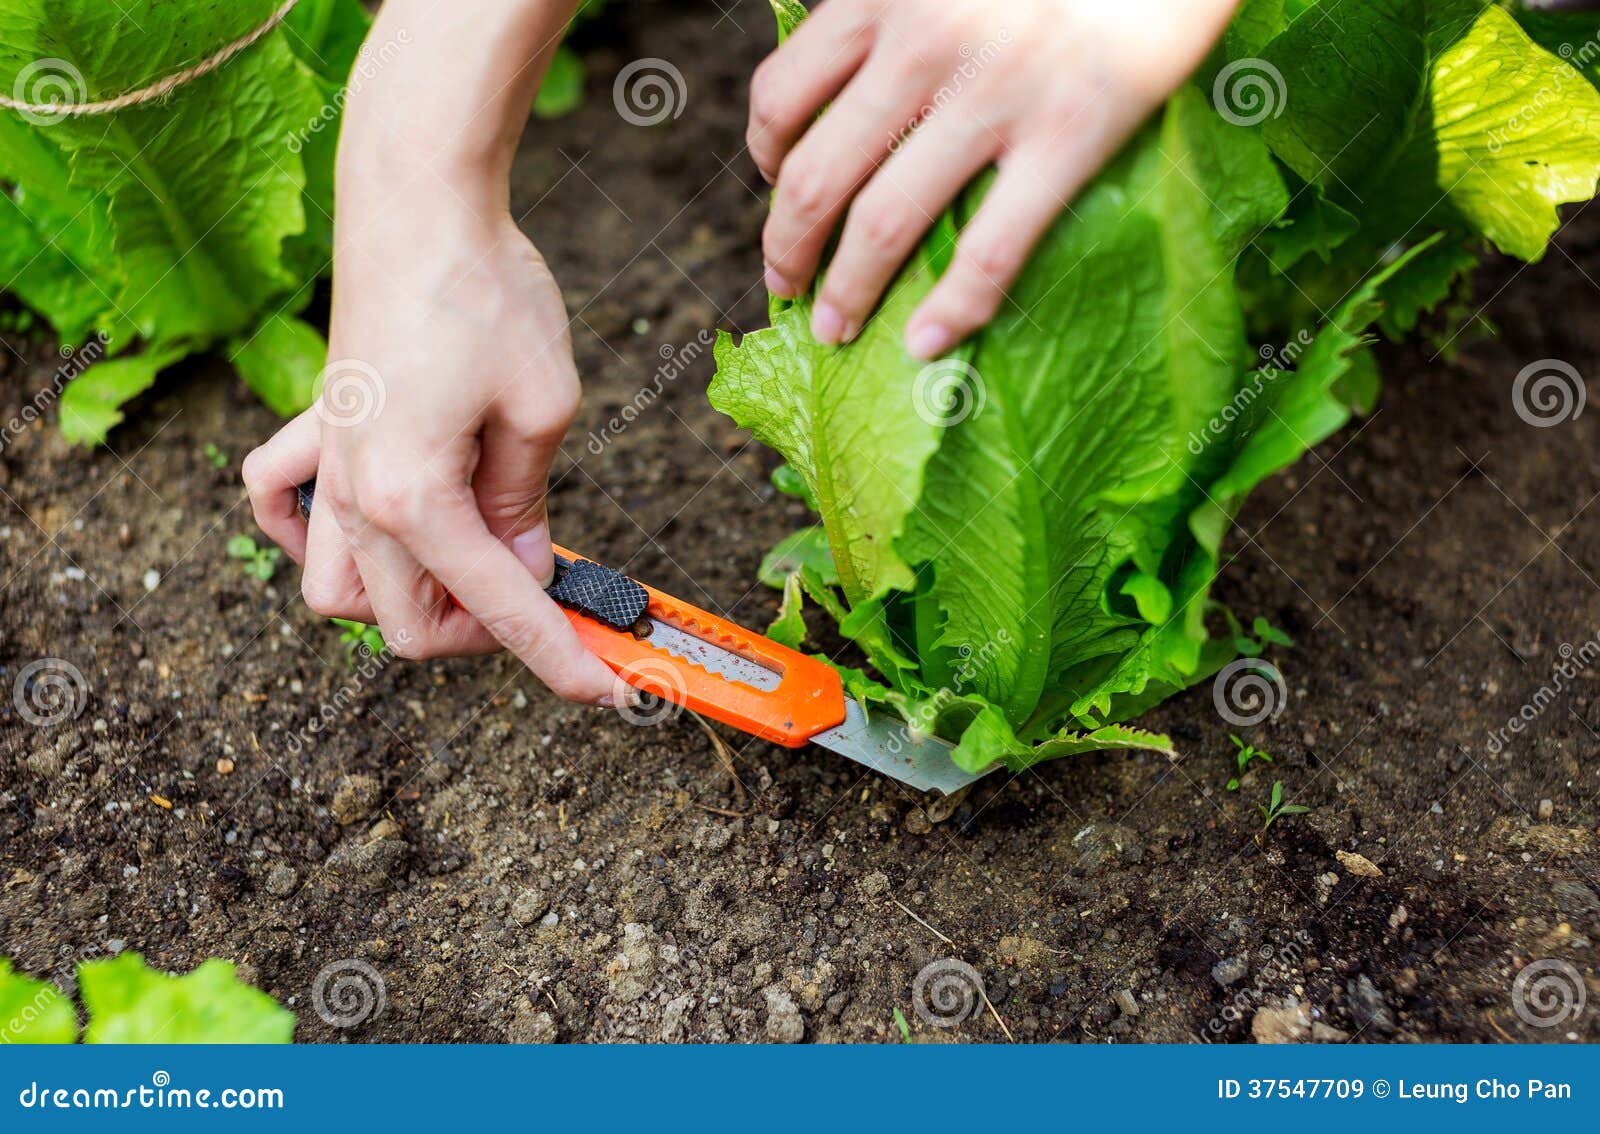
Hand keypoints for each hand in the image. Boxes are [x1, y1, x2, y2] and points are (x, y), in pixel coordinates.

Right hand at [243, 202, 620, 705]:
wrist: (420, 202)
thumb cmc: (487, 293)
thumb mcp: (543, 408)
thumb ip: (526, 505)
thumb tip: (524, 569)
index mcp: (413, 500)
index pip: (498, 611)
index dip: (562, 659)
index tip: (611, 688)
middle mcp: (353, 497)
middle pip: (407, 628)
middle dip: (488, 636)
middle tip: (550, 600)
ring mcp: (325, 465)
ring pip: (336, 592)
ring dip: (406, 603)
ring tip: (473, 567)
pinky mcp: (318, 428)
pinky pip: (281, 507)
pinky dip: (316, 534)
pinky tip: (371, 520)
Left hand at [747, 0, 1238, 356]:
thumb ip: (899, 9)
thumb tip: (862, 82)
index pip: (780, 96)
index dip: (762, 157)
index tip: (771, 186)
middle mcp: (922, 43)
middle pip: (813, 177)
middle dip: (785, 247)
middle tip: (785, 285)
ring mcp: (993, 93)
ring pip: (882, 223)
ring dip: (845, 292)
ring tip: (836, 329)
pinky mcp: (1068, 134)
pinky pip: (988, 248)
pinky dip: (951, 309)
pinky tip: (927, 344)